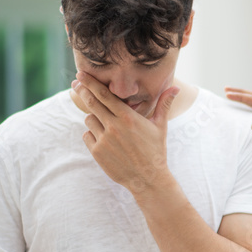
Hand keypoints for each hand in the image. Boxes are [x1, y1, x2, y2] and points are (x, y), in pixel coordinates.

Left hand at [75, 71, 177, 195]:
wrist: (148, 178)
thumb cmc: (155, 150)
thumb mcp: (160, 127)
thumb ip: (164, 105)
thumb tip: (176, 89)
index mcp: (128, 117)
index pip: (104, 94)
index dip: (91, 82)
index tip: (81, 74)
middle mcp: (114, 127)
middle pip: (91, 102)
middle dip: (82, 91)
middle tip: (76, 84)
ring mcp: (104, 140)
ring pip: (89, 120)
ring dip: (94, 118)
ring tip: (106, 125)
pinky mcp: (97, 152)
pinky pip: (87, 136)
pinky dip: (92, 135)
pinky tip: (105, 140)